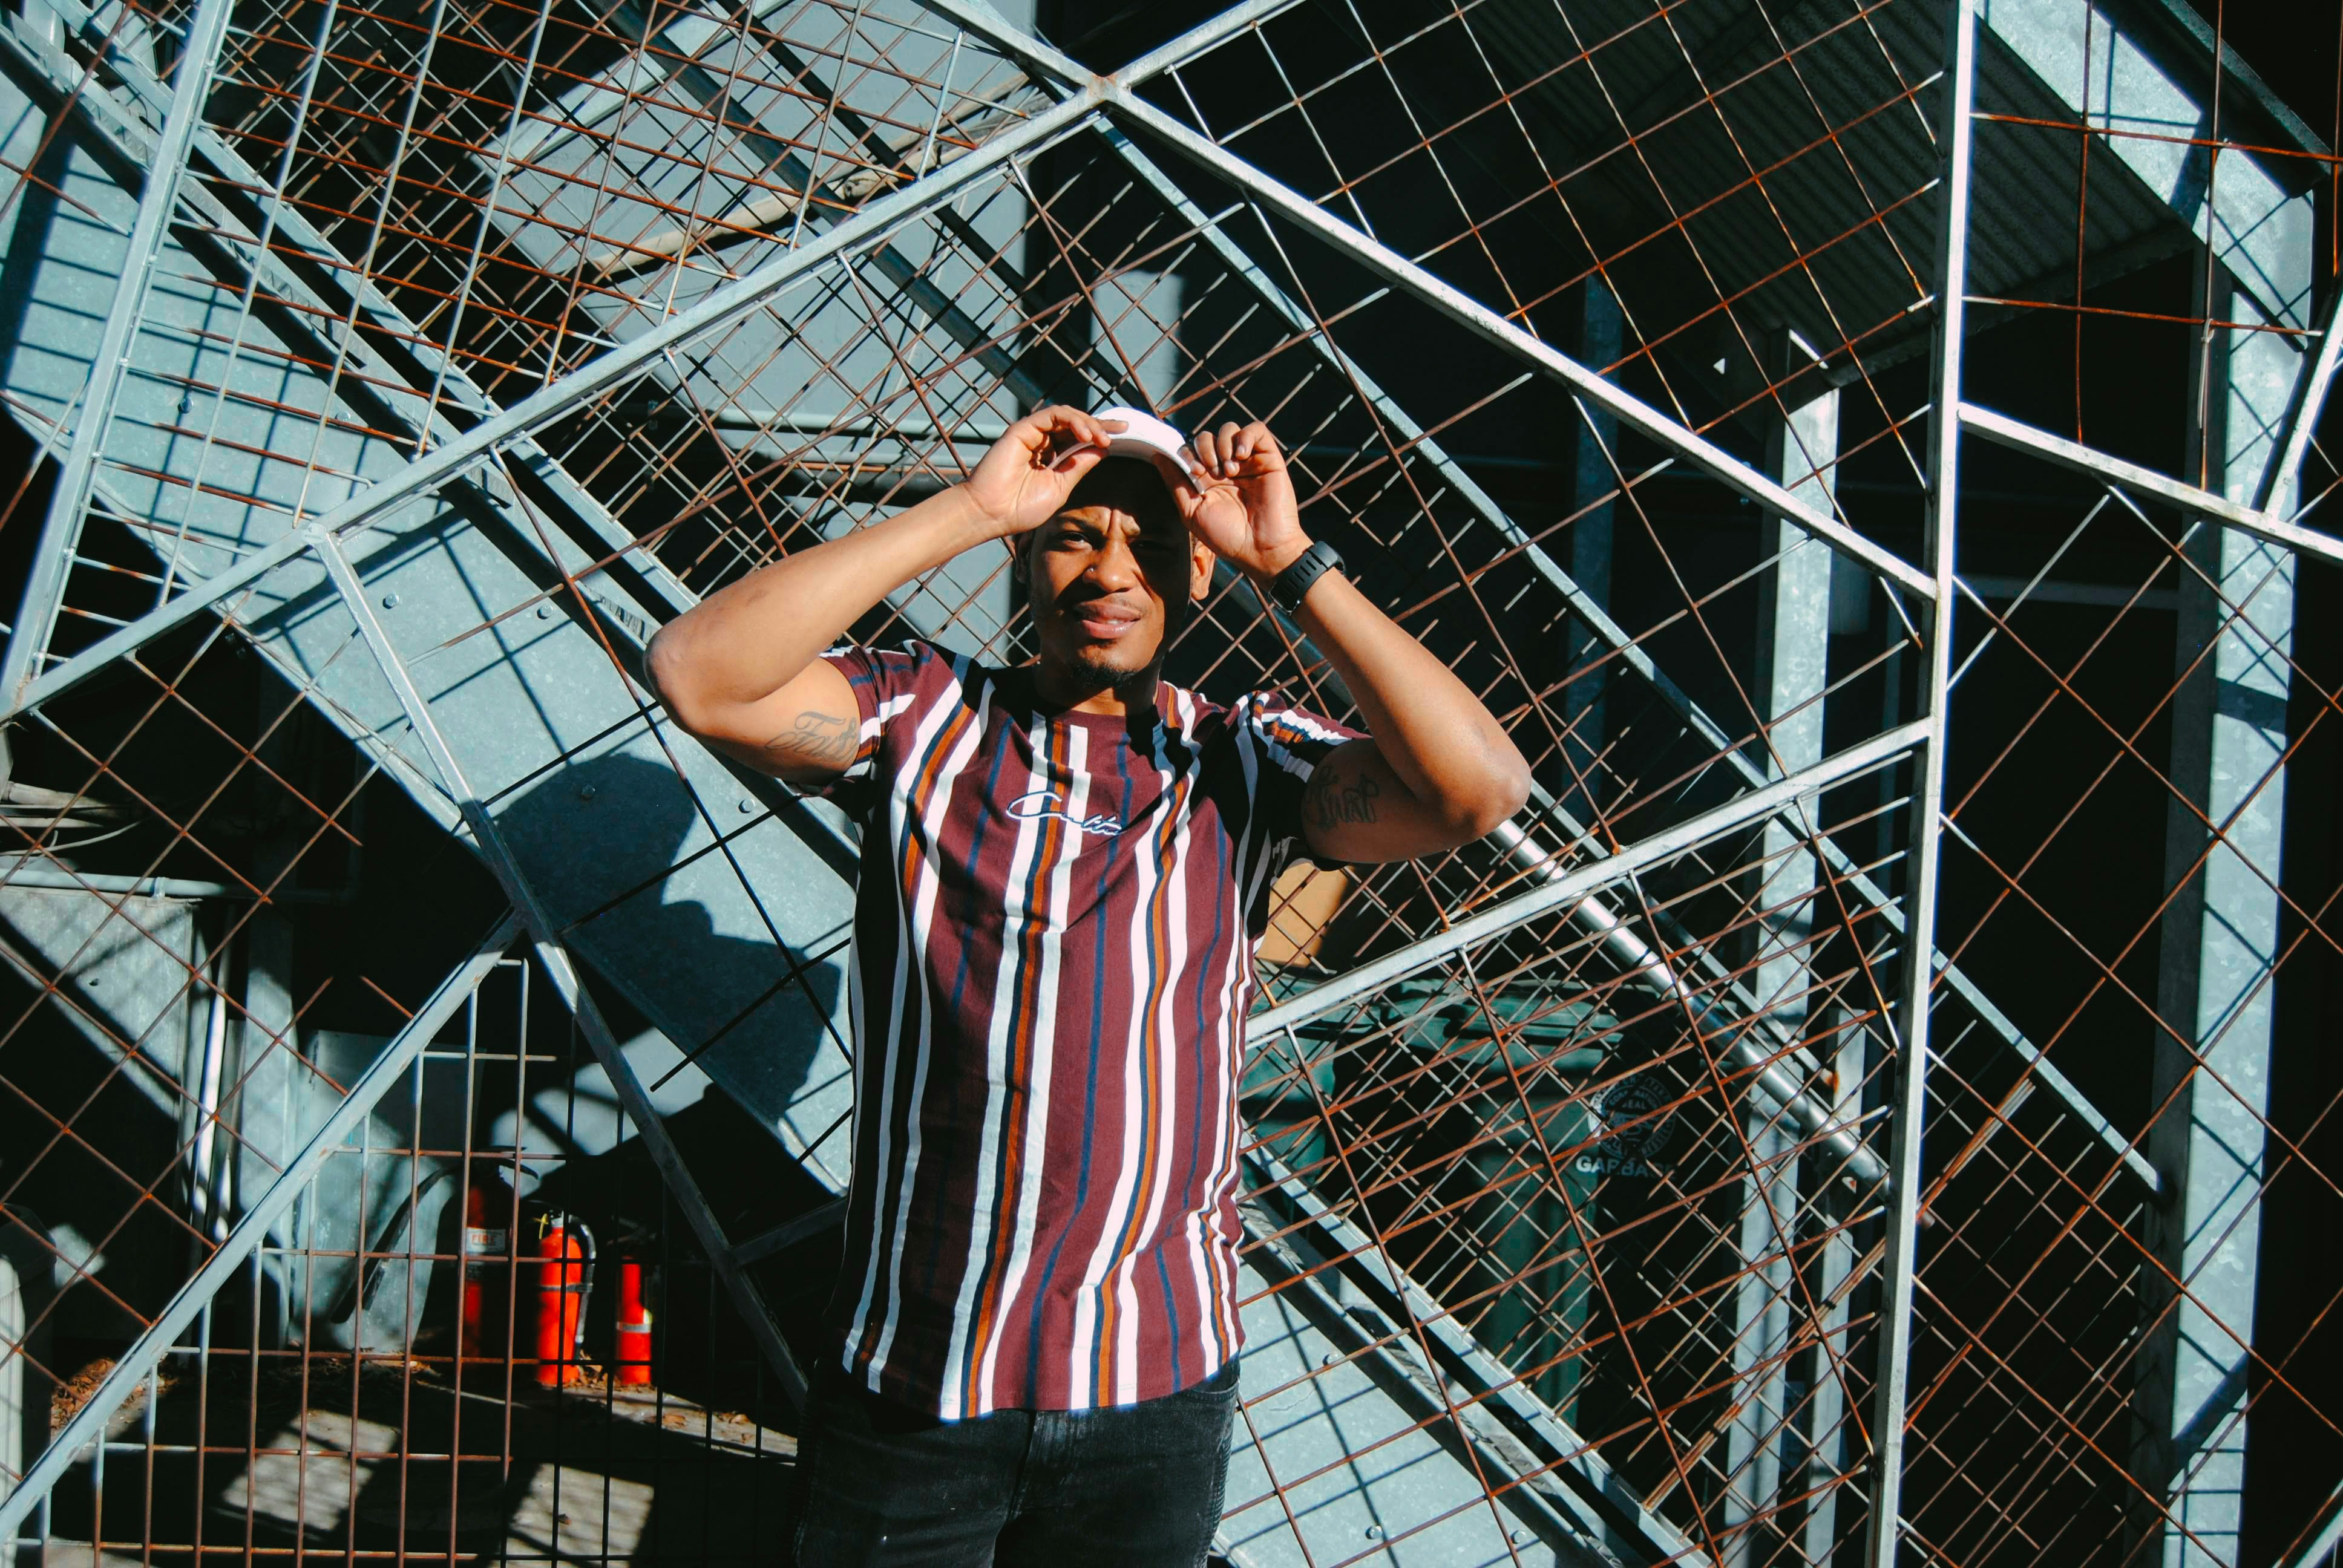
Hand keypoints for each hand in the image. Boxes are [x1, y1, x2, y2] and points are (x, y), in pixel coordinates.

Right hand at [959, 406, 1120, 538]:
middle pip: (1075, 424)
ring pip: (1066, 416)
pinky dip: (1071, 420)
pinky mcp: (1023, 429)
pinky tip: (1085, 434)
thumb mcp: (1061, 487)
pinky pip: (1052, 414)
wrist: (991, 514)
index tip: (1124, 435)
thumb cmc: (1019, 508)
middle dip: (1100, 425)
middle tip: (1120, 430)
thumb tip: (1101, 449)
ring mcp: (1032, 434)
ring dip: (1088, 423)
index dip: (1100, 435)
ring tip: (1103, 437)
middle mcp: (1042, 443)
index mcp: (1051, 458)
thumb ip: (1079, 466)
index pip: (1079, 439)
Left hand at [1169, 420, 1310, 578]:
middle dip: (1204, 448)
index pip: (1191, 450)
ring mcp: (1247, 461)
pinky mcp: (1268, 457)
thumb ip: (1175, 482)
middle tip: (1210, 471)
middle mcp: (1225, 467)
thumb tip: (1157, 456)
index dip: (1188, 454)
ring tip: (1229, 470)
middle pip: (1207, 437)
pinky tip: (1241, 456)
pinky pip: (1256, 429)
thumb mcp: (1191, 510)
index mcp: (1206, 479)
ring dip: (1222, 443)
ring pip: (1229, 429)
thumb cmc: (1226, 536)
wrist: (1260, 548)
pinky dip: (1245, 436)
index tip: (1194, 472)